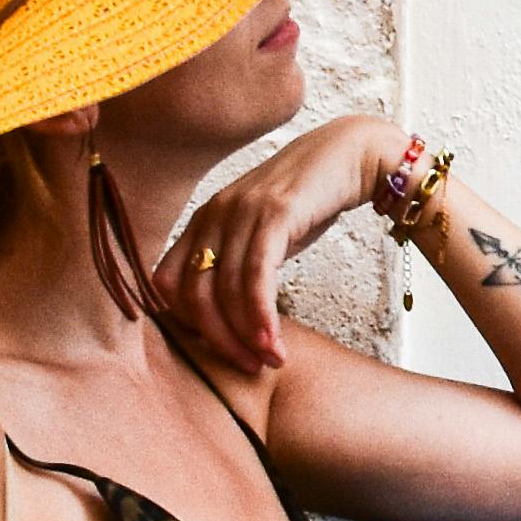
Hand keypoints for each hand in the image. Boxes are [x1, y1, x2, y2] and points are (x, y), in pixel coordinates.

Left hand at [152, 114, 406, 372]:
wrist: (354, 154)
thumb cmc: (311, 199)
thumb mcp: (263, 232)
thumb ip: (239, 262)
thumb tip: (225, 315)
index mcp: (202, 219)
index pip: (166, 283)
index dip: (186, 324)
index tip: (220, 348)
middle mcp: (212, 213)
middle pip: (191, 294)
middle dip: (218, 340)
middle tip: (249, 367)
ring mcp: (240, 211)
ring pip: (224, 290)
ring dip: (246, 335)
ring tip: (270, 359)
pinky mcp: (273, 214)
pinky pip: (255, 277)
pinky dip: (260, 315)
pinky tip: (274, 340)